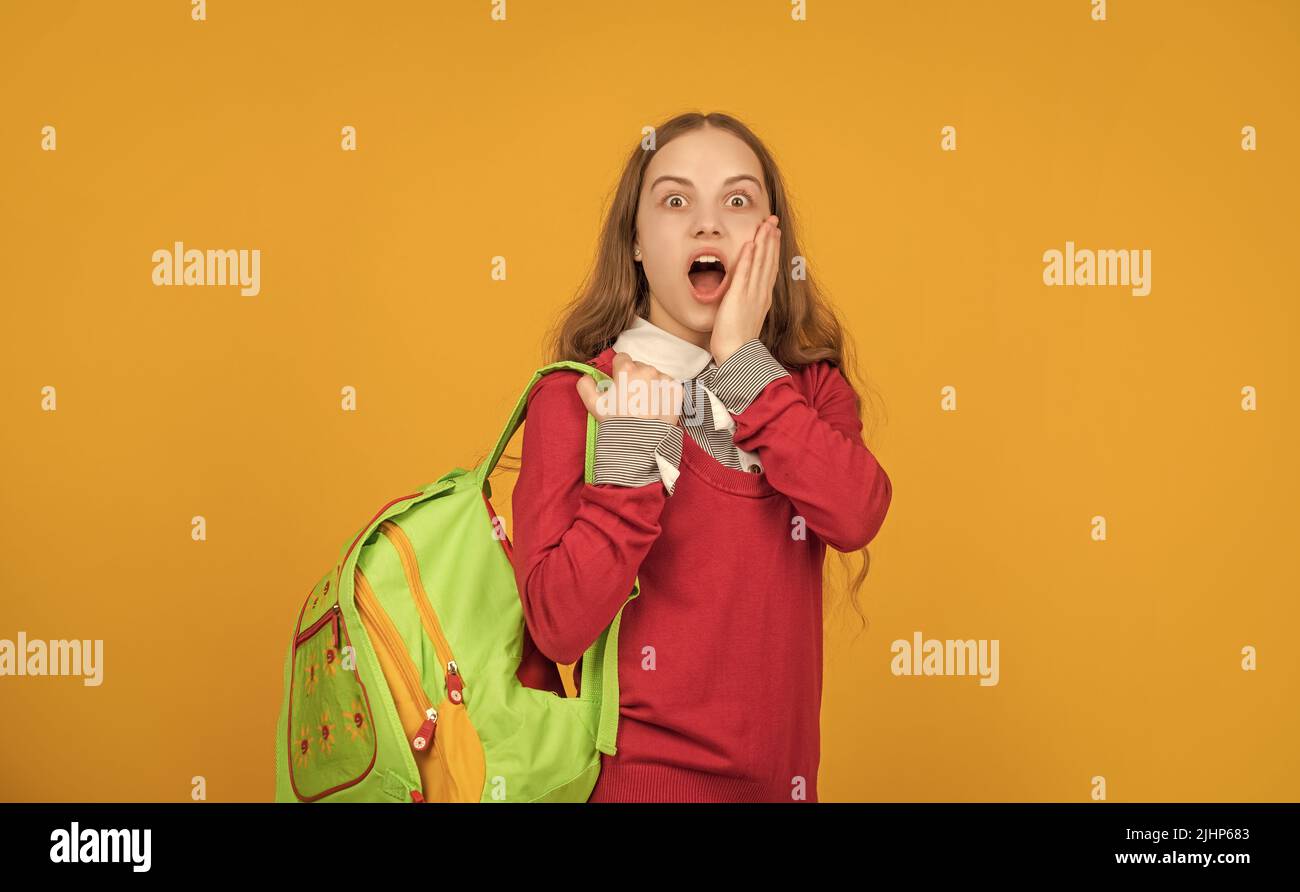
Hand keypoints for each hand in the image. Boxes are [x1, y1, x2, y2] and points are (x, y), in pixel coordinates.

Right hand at [576, 351, 682, 425]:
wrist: (642, 442)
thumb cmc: (617, 422)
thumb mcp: (594, 405)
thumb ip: (585, 385)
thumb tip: (586, 376)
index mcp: (627, 370)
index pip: (622, 358)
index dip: (619, 371)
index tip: (619, 384)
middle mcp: (647, 370)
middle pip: (640, 367)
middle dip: (635, 378)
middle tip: (632, 398)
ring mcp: (664, 379)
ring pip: (655, 375)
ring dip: (650, 384)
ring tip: (645, 404)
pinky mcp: (676, 390)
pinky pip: (669, 385)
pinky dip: (663, 393)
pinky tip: (657, 406)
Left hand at [709, 215, 780, 365]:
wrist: (737, 355)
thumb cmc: (737, 341)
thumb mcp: (745, 318)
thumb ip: (747, 303)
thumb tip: (746, 297)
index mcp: (762, 298)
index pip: (769, 268)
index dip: (772, 249)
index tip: (774, 234)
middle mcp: (760, 293)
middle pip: (768, 261)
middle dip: (771, 239)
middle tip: (773, 220)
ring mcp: (751, 294)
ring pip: (760, 263)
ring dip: (763, 242)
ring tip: (766, 225)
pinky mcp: (739, 297)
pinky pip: (744, 273)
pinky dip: (748, 258)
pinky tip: (750, 243)